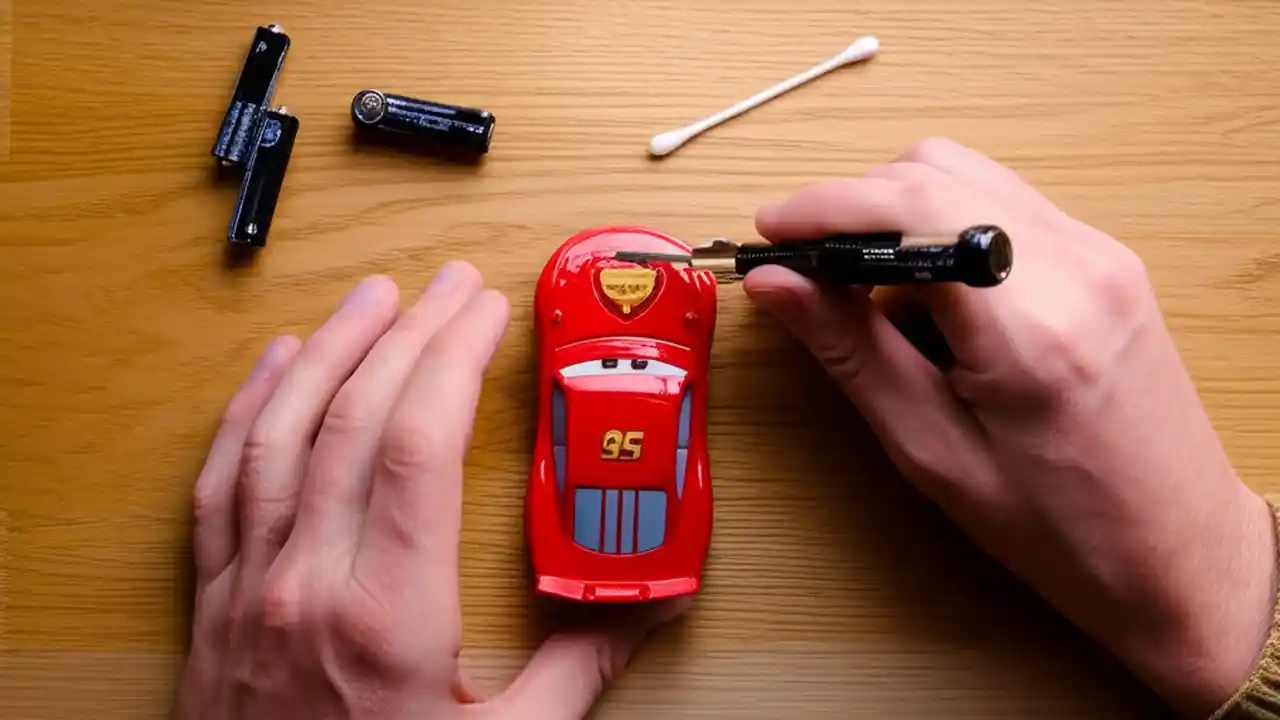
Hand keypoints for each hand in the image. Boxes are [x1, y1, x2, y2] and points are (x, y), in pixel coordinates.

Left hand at [177, 264, 676, 719]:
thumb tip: (644, 609)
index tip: (486, 311)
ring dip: (328, 350)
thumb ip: (579, 672)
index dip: (453, 358)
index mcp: (391, 615)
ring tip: (372, 295)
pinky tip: (278, 364)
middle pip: (355, 418)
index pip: (418, 444)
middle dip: (407, 333)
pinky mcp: (219, 601)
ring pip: (281, 433)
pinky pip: (222, 480)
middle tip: (449, 283)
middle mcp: (309, 584)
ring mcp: (252, 587)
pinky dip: (248, 410)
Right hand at [744, 138, 1275, 714]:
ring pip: (967, 175)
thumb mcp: (932, 449)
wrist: (1177, 552)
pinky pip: (1002, 204)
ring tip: (861, 287)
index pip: (909, 209)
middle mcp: (1079, 268)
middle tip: (801, 265)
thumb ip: (851, 351)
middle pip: (934, 171)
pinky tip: (924, 294)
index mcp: (1032, 327)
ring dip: (896, 211)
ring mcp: (1102, 254)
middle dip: (851, 204)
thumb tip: (779, 285)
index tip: (771, 235)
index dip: (823, 209)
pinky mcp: (1107, 259)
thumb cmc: (1063, 529)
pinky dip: (942, 228)